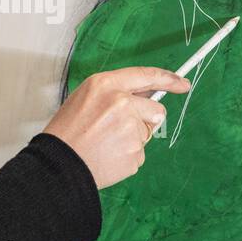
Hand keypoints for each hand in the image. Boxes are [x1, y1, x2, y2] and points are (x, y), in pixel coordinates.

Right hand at [43, 66, 190, 188]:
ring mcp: (130, 129)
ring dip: (132, 140)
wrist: (58, 164)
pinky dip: (126, 157)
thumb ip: (116, 93)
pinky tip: (107, 157)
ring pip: (146, 133)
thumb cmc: (68, 131)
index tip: (183, 83)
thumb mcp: (86, 98)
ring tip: (105, 145)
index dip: (169, 79)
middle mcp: (121, 103)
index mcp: (106, 84)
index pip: (146, 75)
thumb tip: (148, 95)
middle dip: (145, 119)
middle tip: (117, 130)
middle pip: (156, 109)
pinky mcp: (134, 153)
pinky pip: (139, 153)